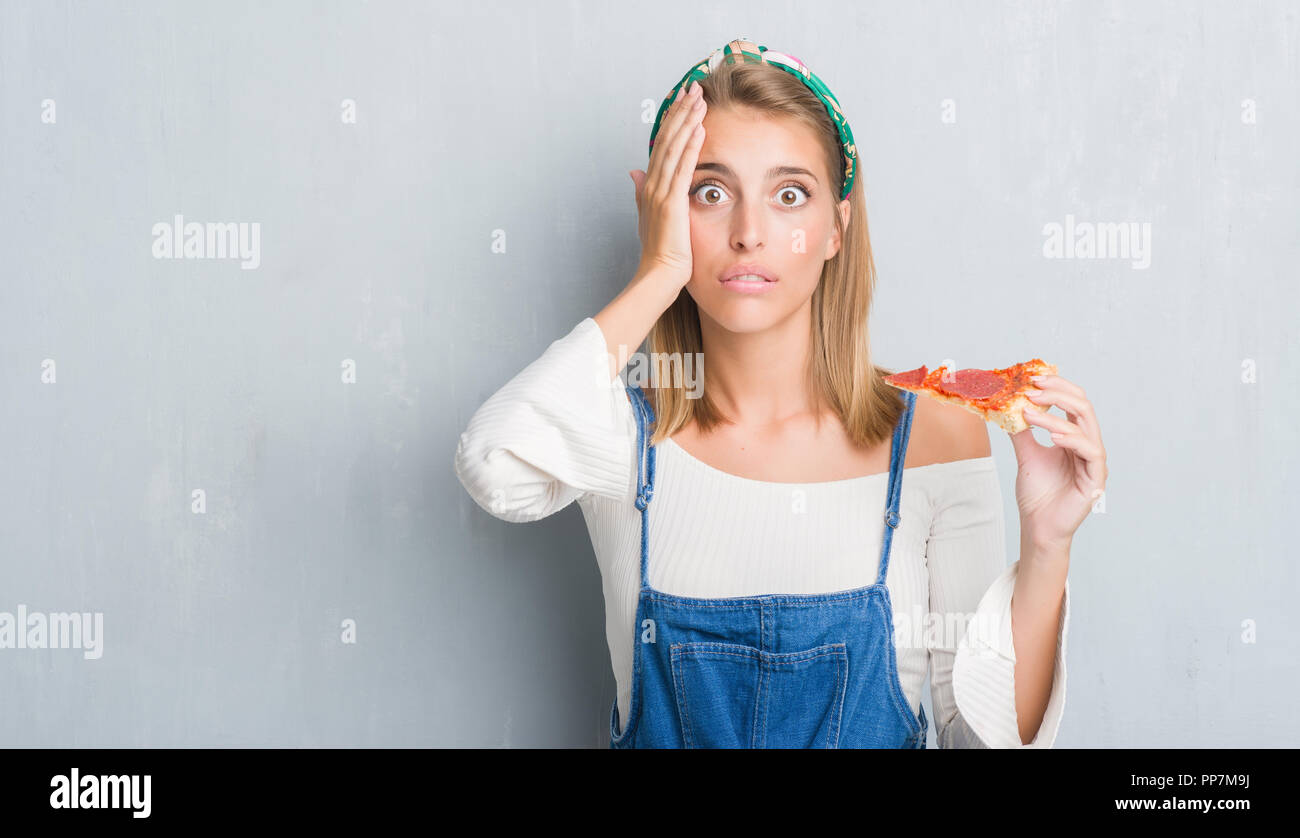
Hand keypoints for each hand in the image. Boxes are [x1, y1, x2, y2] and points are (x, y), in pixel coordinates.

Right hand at [628, 80, 706, 288]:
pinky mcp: (671, 202)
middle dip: (680, 111)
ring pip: (674, 148)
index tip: (684, 101)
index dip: (672, 121)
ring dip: (687, 121)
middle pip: (667, 139)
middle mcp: (652, 184)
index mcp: (649, 186)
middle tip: (694, 88)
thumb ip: (642, 192)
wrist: (658, 275)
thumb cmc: (659, 253)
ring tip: (700, 98)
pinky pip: (682, 168)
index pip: (662, 145)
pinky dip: (690, 146)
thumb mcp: (649, 217)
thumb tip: (632, 172)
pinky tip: (700, 127)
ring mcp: (660, 192)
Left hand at [1009, 374, 1107, 550]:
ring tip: (1028, 413)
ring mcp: (1094, 461)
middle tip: (1031, 388)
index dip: (1056, 387)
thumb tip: (1006, 406)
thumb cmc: (1037, 492)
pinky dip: (1072, 439)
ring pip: (1083, 426)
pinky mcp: (1096, 478)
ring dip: (1054, 416)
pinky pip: (1090, 452)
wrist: (1038, 524)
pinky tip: (1053, 436)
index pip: (1073, 402)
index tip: (1031, 378)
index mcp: (1075, 436)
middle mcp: (1088, 444)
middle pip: (1083, 406)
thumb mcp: (1026, 454)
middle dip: (1057, 393)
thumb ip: (1021, 431)